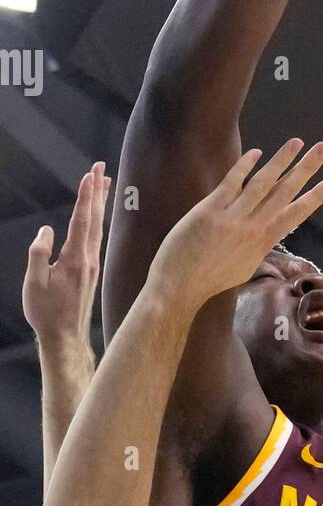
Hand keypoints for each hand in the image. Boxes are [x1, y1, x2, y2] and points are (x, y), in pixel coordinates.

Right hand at [23, 162, 110, 348]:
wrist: (65, 338)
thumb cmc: (46, 312)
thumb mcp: (35, 282)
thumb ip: (39, 253)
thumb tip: (46, 230)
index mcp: (75, 258)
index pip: (81, 219)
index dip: (86, 196)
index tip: (90, 174)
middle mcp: (88, 258)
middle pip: (95, 218)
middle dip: (97, 191)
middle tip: (101, 167)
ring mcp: (92, 265)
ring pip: (98, 227)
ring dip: (100, 203)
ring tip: (105, 183)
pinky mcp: (91, 271)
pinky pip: (96, 238)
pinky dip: (97, 220)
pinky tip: (97, 216)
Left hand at [149, 140, 322, 310]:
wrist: (180, 286)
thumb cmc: (211, 279)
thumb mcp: (245, 266)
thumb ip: (258, 245)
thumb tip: (269, 232)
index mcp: (264, 241)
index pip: (298, 212)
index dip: (318, 194)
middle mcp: (253, 227)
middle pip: (286, 191)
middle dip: (307, 168)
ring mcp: (232, 217)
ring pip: (263, 182)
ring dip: (282, 159)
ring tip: (297, 142)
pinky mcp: (210, 210)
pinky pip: (231, 183)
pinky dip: (244, 166)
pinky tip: (257, 152)